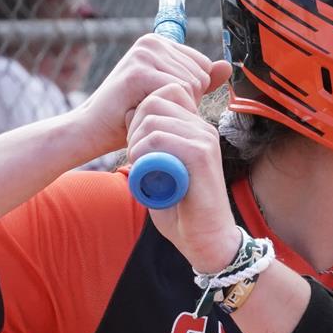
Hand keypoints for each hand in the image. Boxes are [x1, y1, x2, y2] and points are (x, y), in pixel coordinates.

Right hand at [71, 34, 227, 157]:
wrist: (93, 129)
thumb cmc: (132, 115)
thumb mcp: (172, 95)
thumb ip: (200, 81)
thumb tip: (228, 65)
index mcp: (160, 42)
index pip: (203, 66)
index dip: (191, 92)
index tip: (163, 99)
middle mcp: (152, 42)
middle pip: (201, 75)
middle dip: (185, 100)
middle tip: (155, 107)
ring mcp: (144, 53)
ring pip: (192, 84)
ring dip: (175, 106)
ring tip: (149, 109)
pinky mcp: (138, 71)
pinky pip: (178, 91)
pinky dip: (168, 109)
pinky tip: (144, 112)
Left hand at [125, 82, 243, 272]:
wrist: (207, 240)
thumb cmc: (182, 210)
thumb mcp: (158, 171)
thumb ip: (148, 144)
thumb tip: (126, 117)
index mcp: (194, 128)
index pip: (164, 92)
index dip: (140, 113)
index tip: (136, 144)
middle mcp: (202, 128)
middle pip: (155, 100)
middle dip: (133, 126)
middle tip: (134, 156)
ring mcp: (204, 139)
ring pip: (153, 119)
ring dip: (136, 144)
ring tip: (142, 169)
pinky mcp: (202, 155)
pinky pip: (161, 138)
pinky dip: (144, 154)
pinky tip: (147, 173)